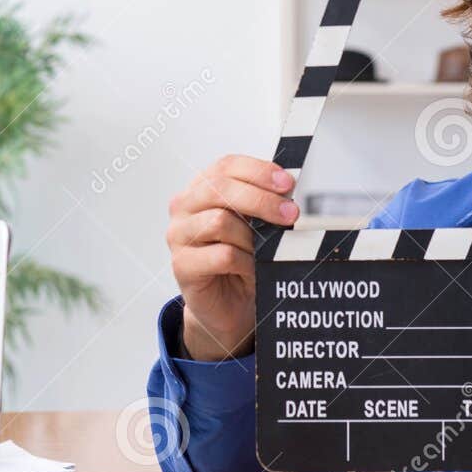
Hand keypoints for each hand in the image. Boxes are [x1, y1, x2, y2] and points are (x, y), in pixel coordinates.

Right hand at [166, 154, 298, 360]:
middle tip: (291, 214)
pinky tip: (253, 269)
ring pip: (219, 221)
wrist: (227, 304)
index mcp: (203, 188)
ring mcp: (179, 236)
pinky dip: (246, 262)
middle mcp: (185, 207)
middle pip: (220, 188)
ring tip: (267, 251)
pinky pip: (221, 256)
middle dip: (261, 200)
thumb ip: (264, 205)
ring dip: (252, 237)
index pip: (226, 166)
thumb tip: (292, 193)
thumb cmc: (242, 260)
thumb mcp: (255, 226)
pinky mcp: (182, 265)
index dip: (258, 171)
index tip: (287, 184)